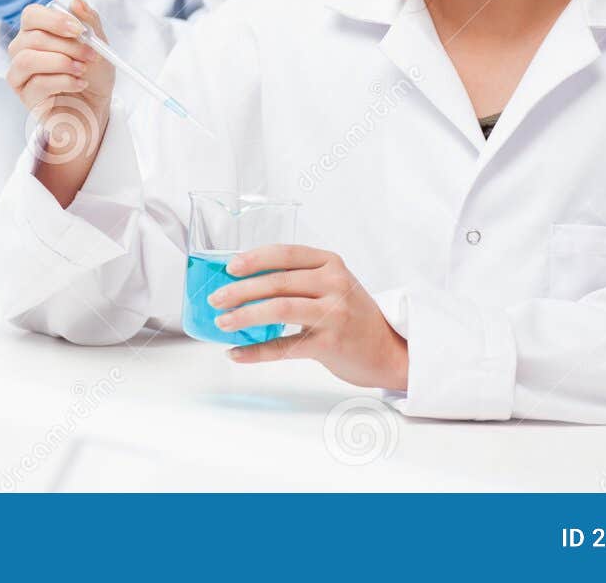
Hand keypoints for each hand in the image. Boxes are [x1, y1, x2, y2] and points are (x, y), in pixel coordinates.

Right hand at [7, 0, 115, 205]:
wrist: (96, 106)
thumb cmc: (92, 73)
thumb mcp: (98, 44)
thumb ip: (89, 22)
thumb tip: (76, 2)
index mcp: (38, 32)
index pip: (31, 15)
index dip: (54, 19)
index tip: (78, 29)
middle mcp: (23, 50)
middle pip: (31, 38)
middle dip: (66, 45)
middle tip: (91, 54)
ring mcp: (21, 74)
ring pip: (26, 60)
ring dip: (60, 62)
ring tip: (82, 69)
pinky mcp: (26, 96)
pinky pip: (36, 84)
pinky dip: (63, 81)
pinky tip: (79, 84)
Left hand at [209, 245, 408, 390]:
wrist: (388, 350)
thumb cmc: (354, 316)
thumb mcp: (335, 285)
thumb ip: (301, 278)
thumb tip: (246, 282)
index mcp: (331, 264)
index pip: (287, 253)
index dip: (255, 258)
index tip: (230, 267)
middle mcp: (334, 284)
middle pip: (277, 281)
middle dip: (240, 290)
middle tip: (217, 299)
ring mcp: (333, 313)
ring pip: (278, 309)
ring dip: (244, 315)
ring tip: (223, 322)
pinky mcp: (329, 343)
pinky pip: (284, 346)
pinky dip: (256, 351)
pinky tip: (237, 352)